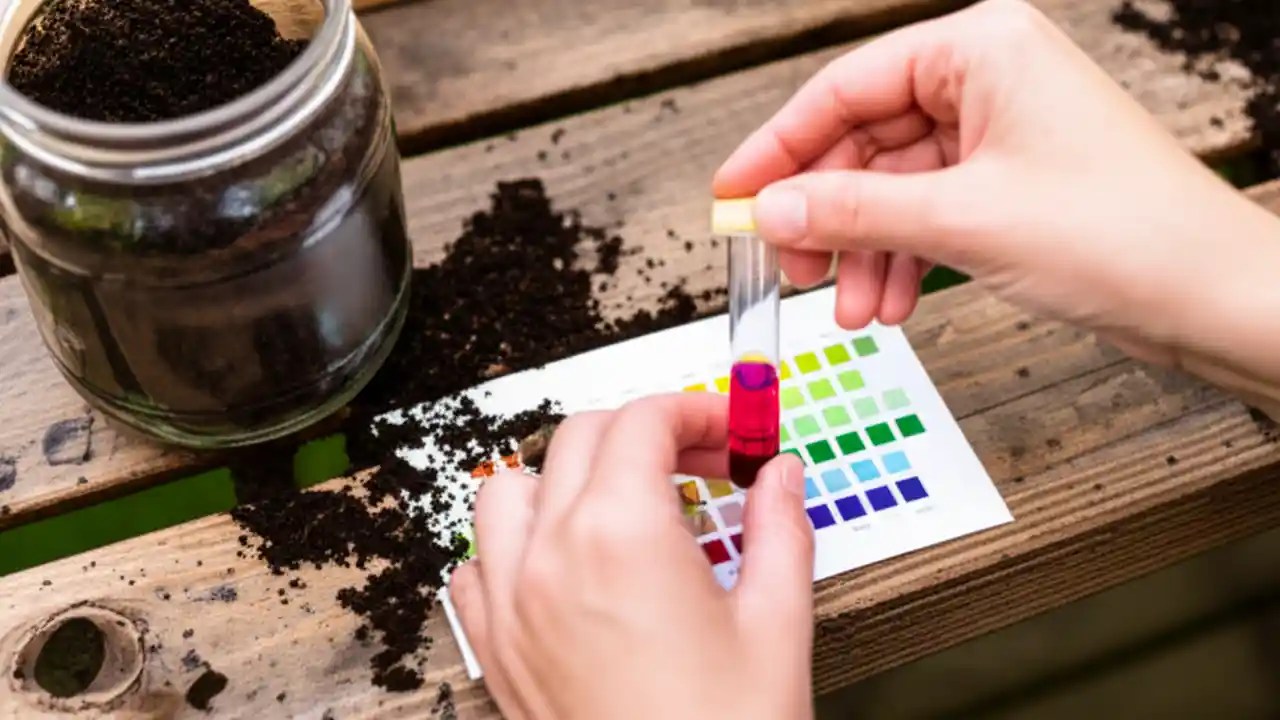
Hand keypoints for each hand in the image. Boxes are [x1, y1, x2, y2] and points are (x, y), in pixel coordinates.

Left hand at [448, 393, 814, 719]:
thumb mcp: (777, 626)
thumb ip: (780, 529)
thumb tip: (780, 474)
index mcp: (621, 536)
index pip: (642, 422)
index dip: (693, 410)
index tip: (728, 429)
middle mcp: (551, 557)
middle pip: (580, 437)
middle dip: (644, 432)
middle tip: (701, 464)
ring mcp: (512, 603)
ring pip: (510, 490)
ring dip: (566, 475)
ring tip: (624, 503)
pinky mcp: (497, 649)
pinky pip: (476, 565)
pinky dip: (514, 545)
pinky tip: (564, 565)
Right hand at [714, 0, 1279, 414]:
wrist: (1213, 297)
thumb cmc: (1121, 235)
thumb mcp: (962, 221)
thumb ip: (854, 211)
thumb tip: (769, 207)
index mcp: (981, 49)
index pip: (845, 88)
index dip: (778, 146)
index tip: (731, 194)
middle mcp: (988, 79)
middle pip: (864, 141)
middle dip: (829, 216)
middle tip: (792, 268)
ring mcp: (1000, 131)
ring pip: (892, 187)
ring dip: (864, 251)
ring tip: (852, 309)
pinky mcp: (1010, 182)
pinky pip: (927, 213)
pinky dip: (903, 258)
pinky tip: (892, 303)